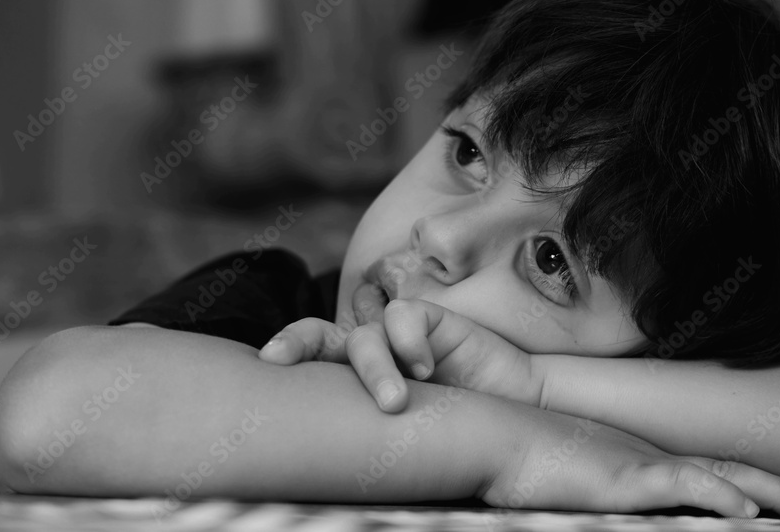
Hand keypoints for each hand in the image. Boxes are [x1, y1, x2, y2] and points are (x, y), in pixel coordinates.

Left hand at [259, 283, 540, 411]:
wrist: (515, 407)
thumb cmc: (458, 429)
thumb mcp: (404, 435)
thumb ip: (368, 431)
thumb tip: (310, 463)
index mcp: (354, 381)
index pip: (312, 361)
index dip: (287, 353)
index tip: (264, 365)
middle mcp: (371, 356)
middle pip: (320, 336)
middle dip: (295, 340)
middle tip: (276, 359)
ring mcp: (399, 336)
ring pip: (364, 336)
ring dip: (373, 369)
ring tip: (395, 404)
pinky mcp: (430, 319)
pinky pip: (402, 317)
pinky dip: (408, 342)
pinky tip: (426, 368)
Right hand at [485, 411, 779, 518]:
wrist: (492, 436)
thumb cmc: (521, 458)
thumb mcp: (571, 478)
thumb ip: (599, 488)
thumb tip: (612, 494)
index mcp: (641, 460)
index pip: (708, 470)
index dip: (750, 482)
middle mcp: (650, 458)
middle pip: (729, 471)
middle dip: (779, 487)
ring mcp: (640, 466)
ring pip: (721, 478)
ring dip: (769, 492)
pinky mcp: (624, 478)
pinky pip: (682, 486)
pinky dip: (718, 496)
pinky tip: (747, 511)